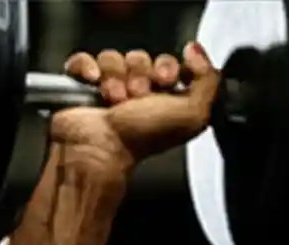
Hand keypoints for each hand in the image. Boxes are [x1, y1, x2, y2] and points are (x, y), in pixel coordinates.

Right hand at [50, 43, 218, 172]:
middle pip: (141, 58)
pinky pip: (84, 59)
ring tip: (115, 101)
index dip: (167, 66)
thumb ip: (208, 82)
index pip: (169, 62)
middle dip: (140, 74)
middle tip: (138, 97)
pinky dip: (87, 68)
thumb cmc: (143, 138)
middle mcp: (138, 92)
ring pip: (113, 57)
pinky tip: (93, 83)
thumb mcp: (193, 114)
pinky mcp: (81, 85)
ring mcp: (108, 87)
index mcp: (166, 99)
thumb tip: (198, 52)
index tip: (165, 80)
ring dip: (115, 77)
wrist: (100, 148)